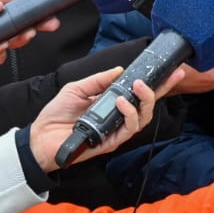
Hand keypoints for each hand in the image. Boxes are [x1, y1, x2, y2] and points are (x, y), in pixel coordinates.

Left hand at [26, 64, 181, 169]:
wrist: (39, 137)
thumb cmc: (56, 115)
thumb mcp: (78, 88)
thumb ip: (99, 80)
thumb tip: (120, 70)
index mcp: (113, 105)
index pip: (140, 95)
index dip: (158, 84)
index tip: (173, 71)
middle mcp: (118, 119)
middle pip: (147, 108)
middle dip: (155, 92)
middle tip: (146, 80)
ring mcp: (116, 132)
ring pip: (143, 119)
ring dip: (142, 102)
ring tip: (136, 88)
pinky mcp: (110, 142)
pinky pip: (127, 130)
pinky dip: (128, 114)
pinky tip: (121, 103)